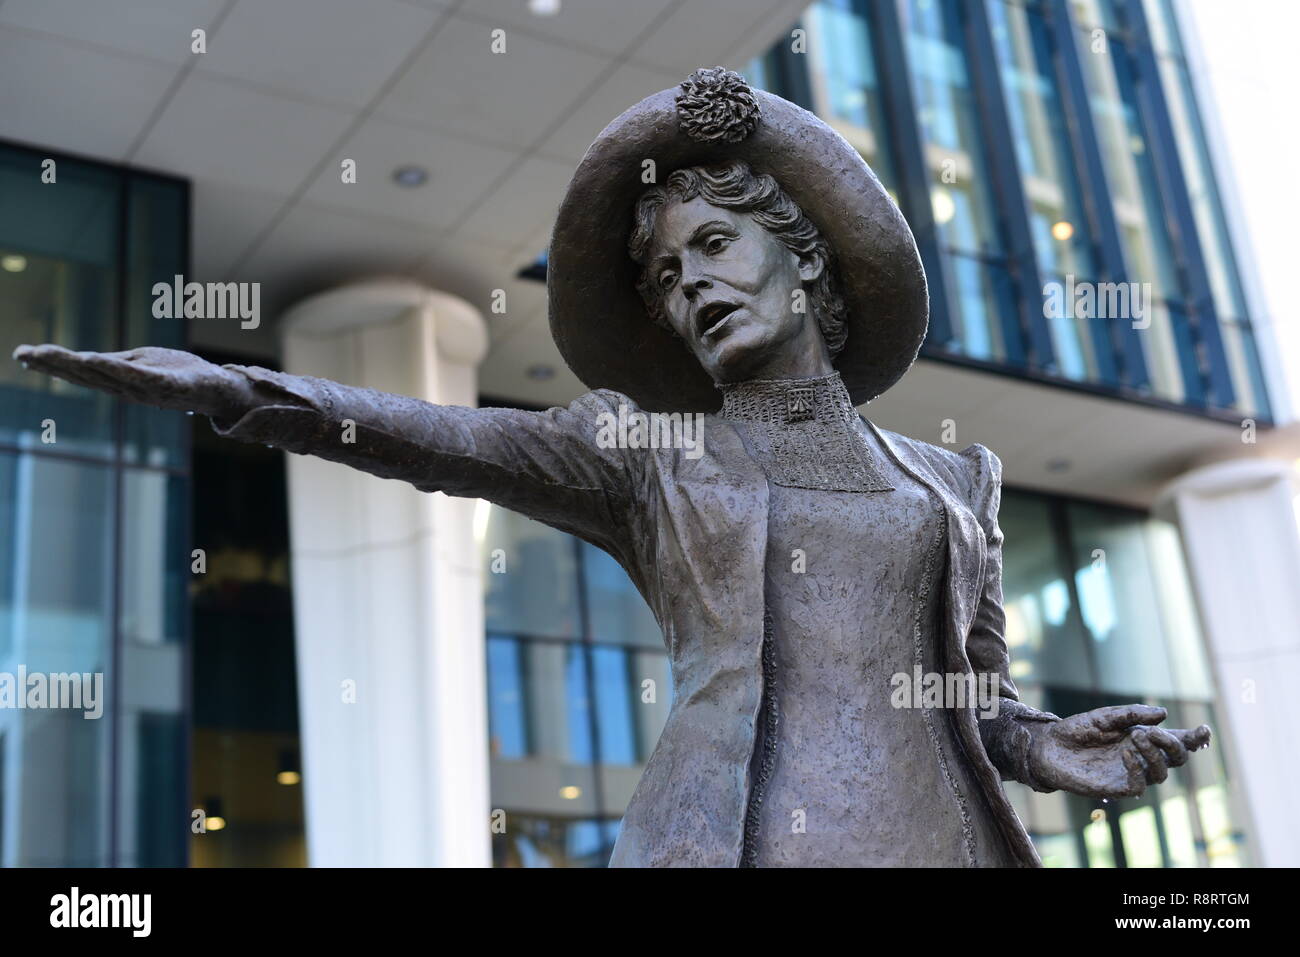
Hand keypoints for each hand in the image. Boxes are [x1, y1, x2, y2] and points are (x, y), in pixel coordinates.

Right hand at [13, 344, 254, 420]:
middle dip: (52, 364)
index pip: (79, 371)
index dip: (50, 363)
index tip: (22, 353)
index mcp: (119, 382)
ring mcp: (145, 389)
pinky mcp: (166, 385)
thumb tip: (85, 358)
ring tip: (47, 354)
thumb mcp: (143, 364)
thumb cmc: (181, 374)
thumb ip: (117, 363)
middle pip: (83, 374)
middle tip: (22, 353)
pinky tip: (94, 359)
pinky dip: (115, 369)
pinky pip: (137, 377)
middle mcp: (126, 389)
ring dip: (73, 365)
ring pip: (103, 375)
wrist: (219, 389)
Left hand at [1028, 704, 1210, 798]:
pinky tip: (1126, 753)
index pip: (1175, 742)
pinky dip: (1138, 769)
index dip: (1194, 739)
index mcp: (1142, 738)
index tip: (1204, 730)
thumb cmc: (1077, 730)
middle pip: (1176, 759)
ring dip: (1156, 755)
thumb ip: (1132, 715)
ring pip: (1161, 773)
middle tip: (1155, 733)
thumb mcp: (1104, 716)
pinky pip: (1139, 786)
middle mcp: (1142, 758)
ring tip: (1138, 737)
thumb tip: (1163, 714)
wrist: (1048, 746)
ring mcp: (1131, 774)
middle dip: (1174, 746)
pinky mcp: (1116, 788)